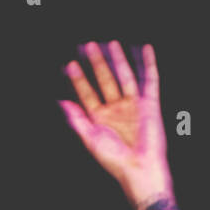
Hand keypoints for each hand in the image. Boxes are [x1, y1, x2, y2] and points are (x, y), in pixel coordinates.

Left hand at [60, 41, 171, 206]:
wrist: (138, 167)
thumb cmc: (112, 158)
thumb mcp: (89, 138)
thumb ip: (75, 119)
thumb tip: (60, 101)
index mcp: (98, 117)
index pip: (85, 93)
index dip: (76, 79)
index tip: (68, 64)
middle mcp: (114, 108)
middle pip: (103, 80)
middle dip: (95, 63)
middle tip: (86, 45)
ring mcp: (132, 104)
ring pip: (123, 76)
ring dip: (116, 59)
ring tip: (109, 42)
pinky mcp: (150, 103)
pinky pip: (150, 79)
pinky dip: (148, 63)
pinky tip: (144, 48)